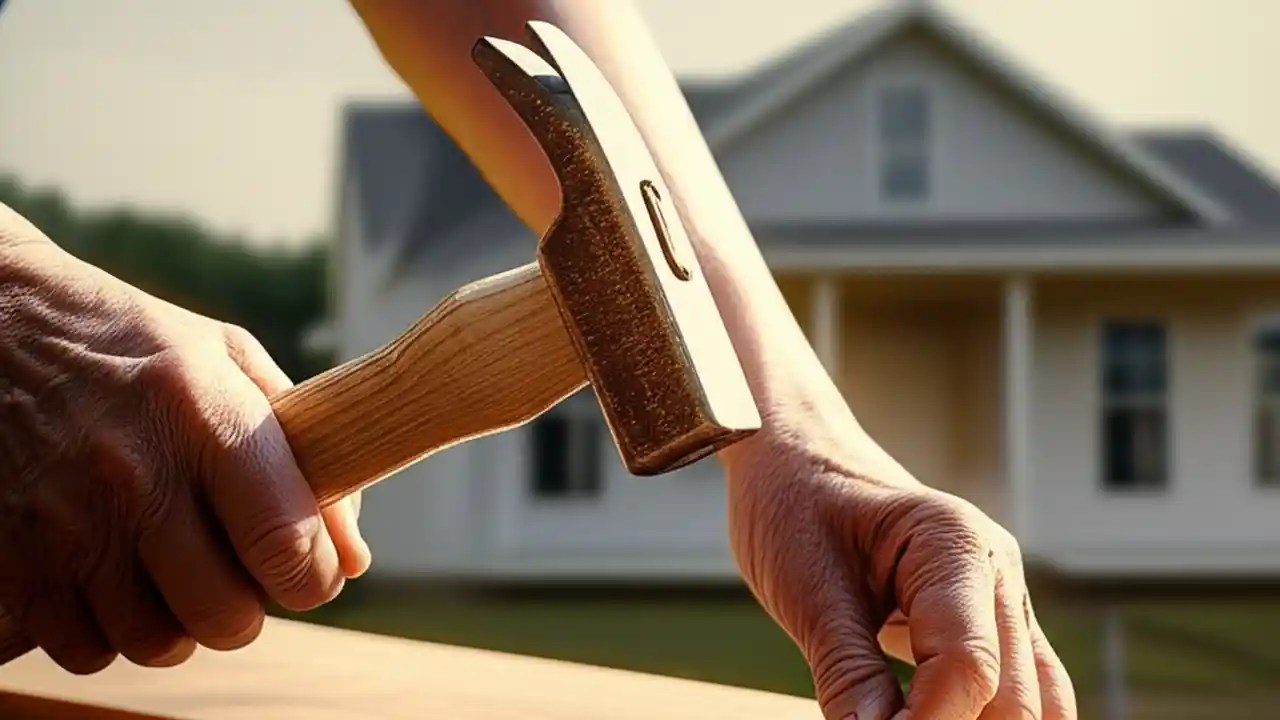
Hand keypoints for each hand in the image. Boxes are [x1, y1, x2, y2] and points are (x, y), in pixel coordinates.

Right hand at [0, 204, 369, 672]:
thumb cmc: (133, 344)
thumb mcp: (229, 362)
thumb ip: (306, 454)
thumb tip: (354, 557)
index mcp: (205, 417)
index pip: (284, 544)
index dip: (314, 577)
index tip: (312, 569)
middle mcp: (135, 477)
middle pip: (225, 614)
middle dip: (249, 607)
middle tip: (240, 574)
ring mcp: (66, 525)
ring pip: (156, 642)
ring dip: (181, 623)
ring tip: (177, 575)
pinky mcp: (14, 560)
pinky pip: (86, 647)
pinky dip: (110, 631)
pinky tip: (116, 581)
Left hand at [725, 420, 1075, 719]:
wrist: (796, 458)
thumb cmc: (794, 503)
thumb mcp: (803, 585)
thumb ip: (845, 670)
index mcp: (954, 544)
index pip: (968, 665)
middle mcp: (996, 573)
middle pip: (1012, 698)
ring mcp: (1002, 600)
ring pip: (1030, 705)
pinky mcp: (989, 626)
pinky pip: (1015, 692)